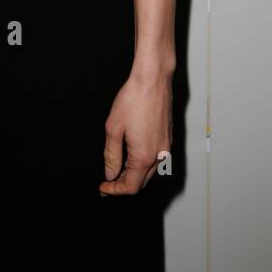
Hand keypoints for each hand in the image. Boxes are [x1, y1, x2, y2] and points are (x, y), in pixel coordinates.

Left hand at [99, 70, 171, 195]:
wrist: (153, 80)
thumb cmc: (133, 100)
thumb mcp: (113, 128)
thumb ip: (111, 155)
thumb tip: (110, 174)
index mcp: (144, 157)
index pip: (130, 187)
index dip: (114, 191)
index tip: (103, 188)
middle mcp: (159, 156)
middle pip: (142, 182)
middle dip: (124, 185)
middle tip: (108, 181)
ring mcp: (166, 147)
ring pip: (150, 172)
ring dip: (134, 175)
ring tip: (117, 169)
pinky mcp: (168, 138)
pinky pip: (156, 160)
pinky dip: (143, 164)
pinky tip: (131, 155)